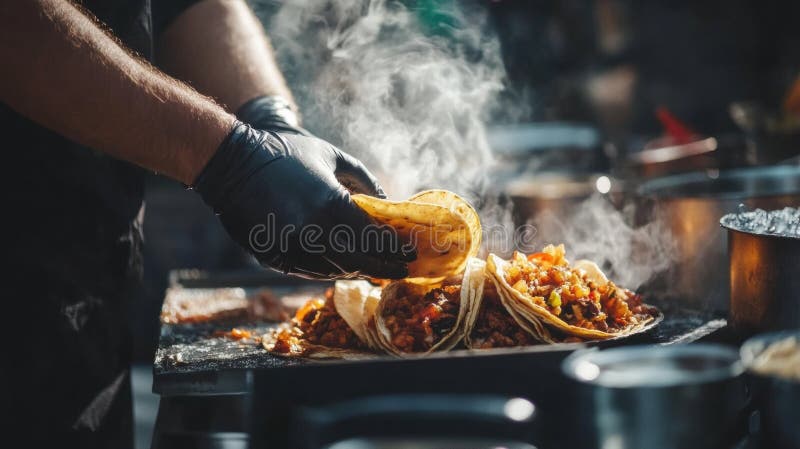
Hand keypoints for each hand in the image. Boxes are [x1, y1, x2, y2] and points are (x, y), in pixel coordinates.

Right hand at [193, 120, 413, 278]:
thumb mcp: (333, 158)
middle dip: (382, 268)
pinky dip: (330, 268)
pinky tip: (342, 262)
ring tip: (373, 265)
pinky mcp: (273, 258)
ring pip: (334, 271)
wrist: (232, 163)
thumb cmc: (287, 154)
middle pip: (358, 263)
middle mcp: (312, 233)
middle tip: (399, 269)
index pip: (374, 239)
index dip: (396, 251)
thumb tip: (389, 204)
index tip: (411, 254)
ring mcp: (290, 249)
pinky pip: (310, 271)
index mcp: (331, 205)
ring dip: (356, 269)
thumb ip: (365, 182)